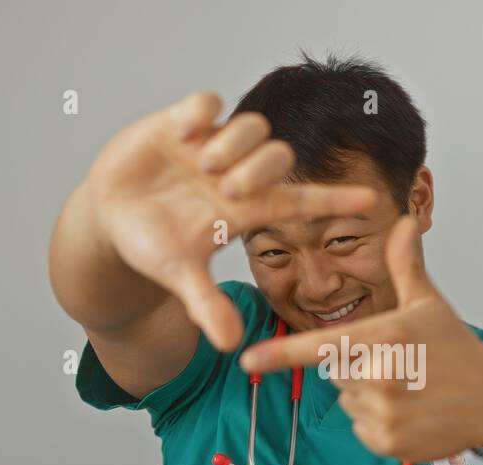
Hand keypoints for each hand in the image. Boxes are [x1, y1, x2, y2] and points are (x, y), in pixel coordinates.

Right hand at [84, 90, 377, 350]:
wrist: (110, 216)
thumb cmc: (153, 244)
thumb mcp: (180, 274)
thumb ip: (206, 305)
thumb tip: (229, 345)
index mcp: (248, 209)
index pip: (303, 201)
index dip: (336, 199)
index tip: (372, 201)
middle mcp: (237, 173)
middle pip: (280, 155)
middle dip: (261, 170)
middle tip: (230, 190)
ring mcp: (210, 145)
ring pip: (251, 126)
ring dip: (233, 144)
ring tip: (204, 166)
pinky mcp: (179, 123)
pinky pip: (206, 102)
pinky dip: (201, 112)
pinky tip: (184, 135)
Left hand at [239, 216, 482, 462]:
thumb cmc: (458, 349)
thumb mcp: (429, 304)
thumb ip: (405, 265)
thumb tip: (402, 221)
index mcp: (387, 338)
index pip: (323, 347)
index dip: (281, 354)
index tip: (247, 361)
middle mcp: (382, 378)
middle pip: (335, 371)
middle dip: (357, 366)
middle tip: (400, 365)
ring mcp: (385, 415)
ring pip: (347, 400)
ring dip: (367, 395)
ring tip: (409, 390)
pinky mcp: (388, 443)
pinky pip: (361, 429)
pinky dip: (378, 423)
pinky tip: (410, 413)